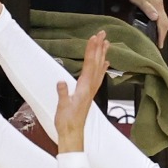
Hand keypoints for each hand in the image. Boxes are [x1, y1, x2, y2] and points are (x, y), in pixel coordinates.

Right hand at [54, 30, 108, 152]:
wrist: (73, 134)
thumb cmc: (67, 121)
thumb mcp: (62, 107)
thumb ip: (62, 94)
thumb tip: (61, 82)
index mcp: (84, 88)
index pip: (89, 65)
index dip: (91, 51)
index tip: (93, 38)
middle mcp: (90, 87)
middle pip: (96, 63)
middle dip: (99, 47)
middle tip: (102, 33)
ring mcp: (91, 90)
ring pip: (99, 68)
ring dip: (102, 55)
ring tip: (106, 43)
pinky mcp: (89, 94)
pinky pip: (98, 77)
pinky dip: (102, 67)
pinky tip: (105, 63)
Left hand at [126, 0, 167, 44]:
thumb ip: (146, 7)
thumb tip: (156, 18)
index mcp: (157, 5)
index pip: (163, 23)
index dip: (162, 35)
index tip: (160, 46)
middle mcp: (160, 5)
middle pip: (165, 22)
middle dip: (162, 34)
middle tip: (157, 45)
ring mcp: (158, 2)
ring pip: (162, 18)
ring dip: (160, 29)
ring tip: (154, 38)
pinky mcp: (155, 0)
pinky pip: (159, 14)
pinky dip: (157, 22)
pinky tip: (151, 25)